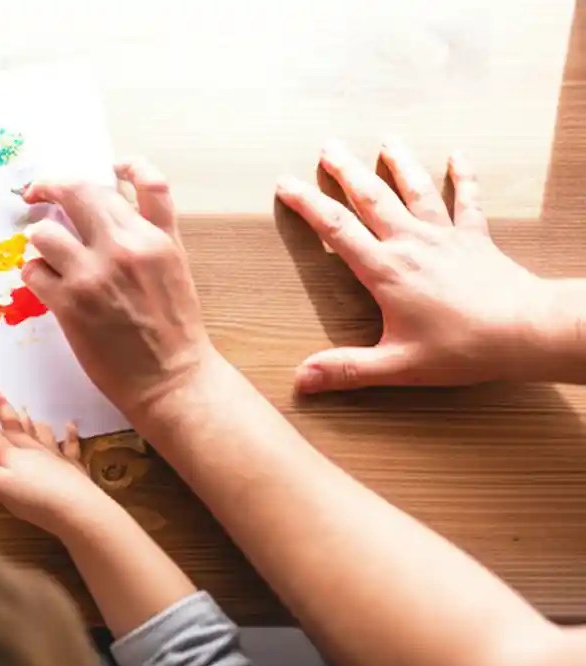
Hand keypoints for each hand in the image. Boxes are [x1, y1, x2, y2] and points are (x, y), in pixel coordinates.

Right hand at [0, 390, 110, 537]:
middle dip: (2, 409)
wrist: (74, 508)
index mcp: (9, 454)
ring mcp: (52, 455)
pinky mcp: (71, 465)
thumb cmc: (32, 499)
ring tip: (26, 409)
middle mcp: (30, 449)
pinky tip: (70, 426)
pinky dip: (68, 434)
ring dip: (30, 420)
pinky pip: (69, 445)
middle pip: (12, 425)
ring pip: (39, 432)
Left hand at [19, 160, 218, 419]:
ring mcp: (94, 274)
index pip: (141, 177)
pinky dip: (35, 274)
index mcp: (157, 236)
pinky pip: (33, 270)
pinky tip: (47, 284)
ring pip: (44, 232)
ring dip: (41, 241)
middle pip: (77, 192)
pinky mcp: (70, 303)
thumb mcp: (175, 265)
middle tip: (37, 192)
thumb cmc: (174, 326)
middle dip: (49, 186)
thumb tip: (121, 192)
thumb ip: (152, 227)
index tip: (107, 165)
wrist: (170, 379)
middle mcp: (125, 247)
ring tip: (50, 256)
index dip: (124, 163)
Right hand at [276, 140, 550, 392]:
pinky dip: (463, 175)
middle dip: (347, 171)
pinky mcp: (475, 238)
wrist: (525, 331)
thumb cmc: (464, 349)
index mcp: (386, 271)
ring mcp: (445, 236)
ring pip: (415, 190)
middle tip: (329, 147)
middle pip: (372, 198)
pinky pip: (467, 200)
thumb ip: (348, 369)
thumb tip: (302, 379)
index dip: (308, 204)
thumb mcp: (398, 366)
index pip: (337, 229)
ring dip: (398, 163)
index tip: (287, 184)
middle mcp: (411, 244)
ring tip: (386, 141)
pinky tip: (458, 156)